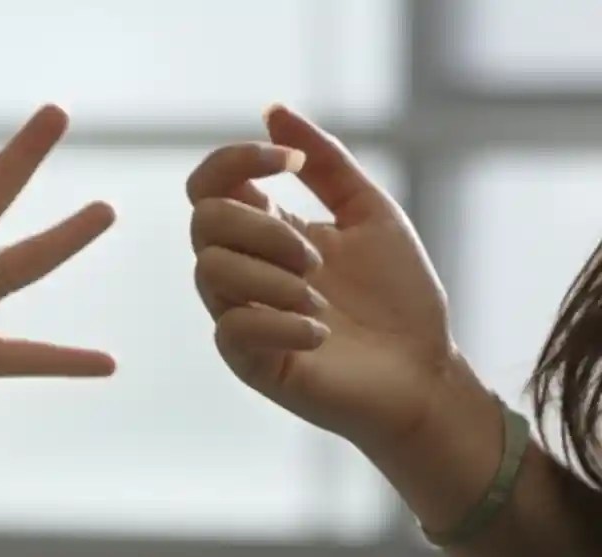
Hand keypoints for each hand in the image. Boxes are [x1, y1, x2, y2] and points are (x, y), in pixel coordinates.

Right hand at [186, 105, 470, 454]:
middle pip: (204, 222)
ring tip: (321, 299)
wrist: (424, 374)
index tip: (292, 166)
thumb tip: (272, 111)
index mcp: (263, 231)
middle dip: (263, 230)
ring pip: (208, 271)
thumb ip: (325, 162)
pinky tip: (320, 333)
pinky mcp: (250, 362)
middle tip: (318, 259)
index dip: (236, 160)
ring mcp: (241, 316)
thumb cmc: (399, 298)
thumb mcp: (370, 213)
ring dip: (272, 277)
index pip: (210, 184)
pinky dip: (280, 324)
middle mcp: (243, 270)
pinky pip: (232, 329)